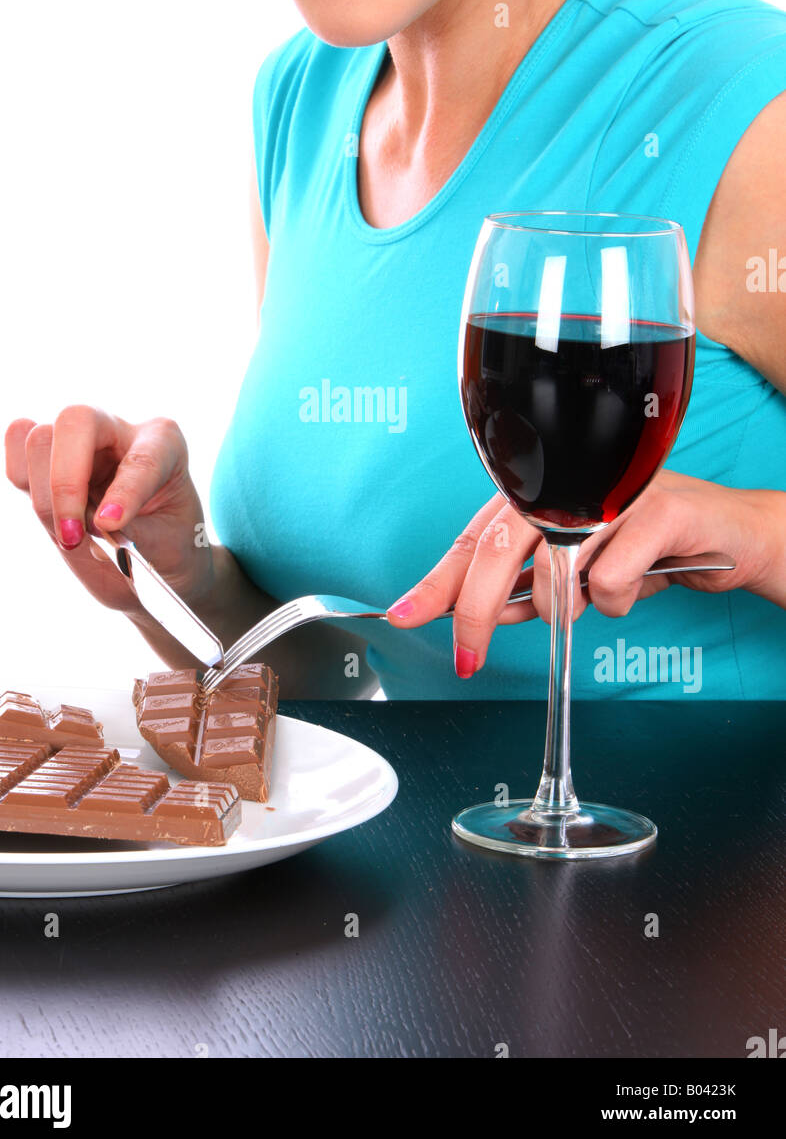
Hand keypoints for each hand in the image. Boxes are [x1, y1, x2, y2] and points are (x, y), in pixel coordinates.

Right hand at [5, 406, 212, 614]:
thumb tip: (91, 522)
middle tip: (71, 536)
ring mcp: (79, 438)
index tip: (109, 524)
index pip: (142, 458)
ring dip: (44, 494)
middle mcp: (118, 429)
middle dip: (65, 482)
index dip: (124, 492)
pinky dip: (24, 482)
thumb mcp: (162, 546)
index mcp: (164, 444)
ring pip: (38, 438)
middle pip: (75, 421)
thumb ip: (128, 534)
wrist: (151, 552)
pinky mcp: (47, 453)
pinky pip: (17, 447)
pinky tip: (51, 513)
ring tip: (70, 536)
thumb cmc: (164, 543)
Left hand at [386, 470, 784, 677]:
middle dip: (477, 612)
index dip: (437, 580)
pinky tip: (640, 583)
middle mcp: (569, 480)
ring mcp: (611, 490)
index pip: (474, 536)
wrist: (734, 535)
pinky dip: (618, 602)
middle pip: (497, 547)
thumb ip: (528, 587)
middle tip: (468, 658)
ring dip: (568, 607)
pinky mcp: (655, 509)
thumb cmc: (651, 545)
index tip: (403, 615)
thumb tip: (478, 616)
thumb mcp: (579, 568)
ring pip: (553, 569)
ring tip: (599, 595)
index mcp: (541, 489)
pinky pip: (608, 581)